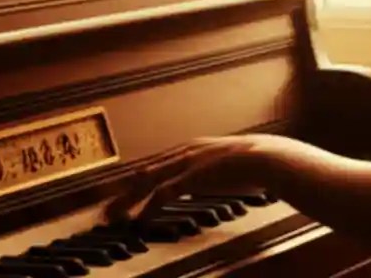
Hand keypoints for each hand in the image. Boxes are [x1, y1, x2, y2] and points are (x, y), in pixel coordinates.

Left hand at [105, 135, 269, 222]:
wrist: (267, 157)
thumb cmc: (252, 161)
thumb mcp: (223, 164)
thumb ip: (207, 171)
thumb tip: (200, 182)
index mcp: (190, 148)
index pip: (153, 165)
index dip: (134, 181)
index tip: (120, 194)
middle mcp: (183, 152)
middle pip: (144, 173)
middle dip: (121, 191)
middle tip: (103, 209)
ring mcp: (186, 163)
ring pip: (147, 182)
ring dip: (127, 201)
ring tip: (111, 217)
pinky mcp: (192, 176)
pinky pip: (163, 194)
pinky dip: (148, 208)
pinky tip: (139, 221)